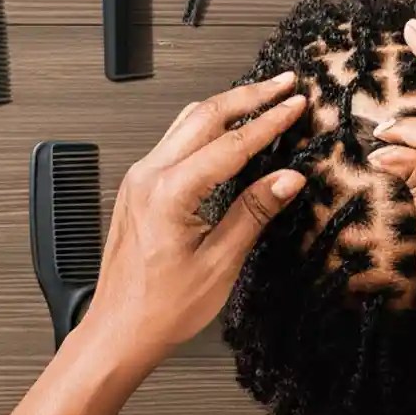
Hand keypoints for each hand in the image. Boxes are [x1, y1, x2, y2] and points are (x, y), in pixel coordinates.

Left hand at [82, 74, 308, 363]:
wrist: (119, 330)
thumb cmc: (161, 308)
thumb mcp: (220, 263)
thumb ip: (253, 212)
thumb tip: (288, 179)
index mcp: (169, 192)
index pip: (231, 143)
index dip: (269, 121)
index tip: (296, 105)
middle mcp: (148, 176)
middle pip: (205, 116)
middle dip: (249, 96)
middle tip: (285, 84)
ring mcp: (139, 179)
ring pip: (186, 122)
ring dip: (226, 106)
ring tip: (262, 96)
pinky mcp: (139, 188)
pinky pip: (175, 142)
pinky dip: (206, 127)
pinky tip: (228, 130)